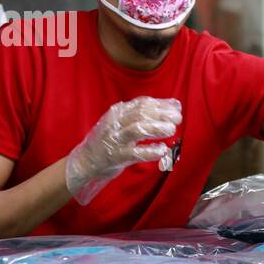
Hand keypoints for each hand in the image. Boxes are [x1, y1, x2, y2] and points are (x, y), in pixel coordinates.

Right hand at [65, 96, 181, 204]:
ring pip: (137, 130)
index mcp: (117, 112)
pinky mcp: (116, 157)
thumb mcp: (123, 122)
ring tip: (171, 130)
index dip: (161, 104)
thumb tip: (174, 104)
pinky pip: (135, 153)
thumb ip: (145, 113)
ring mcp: (115, 140)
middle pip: (140, 114)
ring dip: (156, 128)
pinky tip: (162, 150)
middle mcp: (115, 123)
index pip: (141, 103)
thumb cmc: (110, 140)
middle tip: (178, 118)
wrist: (86, 160)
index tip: (176, 107)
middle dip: (161, 114)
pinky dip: (150, 151)